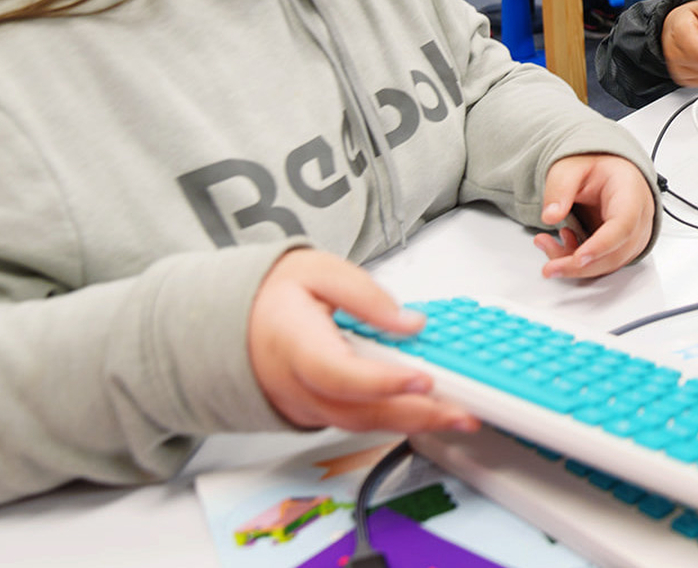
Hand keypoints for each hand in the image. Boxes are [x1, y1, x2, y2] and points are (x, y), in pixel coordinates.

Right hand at [248, 249, 479, 434]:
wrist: (235, 322)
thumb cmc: (274, 296)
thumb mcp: (317, 271)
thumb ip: (365, 295)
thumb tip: (410, 323)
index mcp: (294, 344)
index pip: (339, 373)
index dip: (382, 381)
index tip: (422, 377)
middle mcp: (298, 385)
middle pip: (359, 412)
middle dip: (415, 414)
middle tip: (462, 412)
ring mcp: (307, 405)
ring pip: (362, 425)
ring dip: (413, 424)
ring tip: (458, 416)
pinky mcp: (319, 412)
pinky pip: (359, 422)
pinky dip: (396, 421)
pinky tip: (429, 413)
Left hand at [534, 154, 656, 276]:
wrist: (605, 171)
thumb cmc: (596, 168)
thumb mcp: (571, 167)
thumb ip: (560, 188)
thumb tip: (550, 216)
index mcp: (630, 192)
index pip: (624, 223)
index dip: (602, 245)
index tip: (579, 257)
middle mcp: (638, 217)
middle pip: (617, 252)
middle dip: (582, 266)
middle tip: (550, 268)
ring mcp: (633, 235)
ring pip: (609, 263)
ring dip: (576, 266)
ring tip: (547, 245)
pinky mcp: (621, 247)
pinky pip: (602, 264)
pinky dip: (578, 263)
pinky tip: (561, 244)